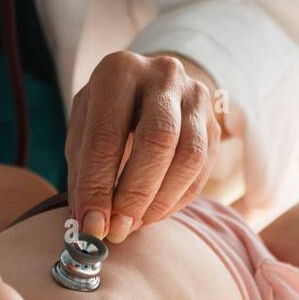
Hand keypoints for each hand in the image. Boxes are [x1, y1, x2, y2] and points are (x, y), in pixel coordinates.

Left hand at [65, 51, 221, 242]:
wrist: (146, 87)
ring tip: (134, 224)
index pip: (107, 135)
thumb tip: (89, 226)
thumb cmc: (106, 113)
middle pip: (158, 140)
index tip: (90, 224)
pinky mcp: (215, 121)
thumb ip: (83, 173)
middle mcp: (162, 75)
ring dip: (161, 201)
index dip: (97, 186)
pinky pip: (203, 169)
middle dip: (135, 193)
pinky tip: (153, 213)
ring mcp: (195, 96)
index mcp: (118, 71)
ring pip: (190, 156)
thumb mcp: (83, 129)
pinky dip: (178, 200)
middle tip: (117, 229)